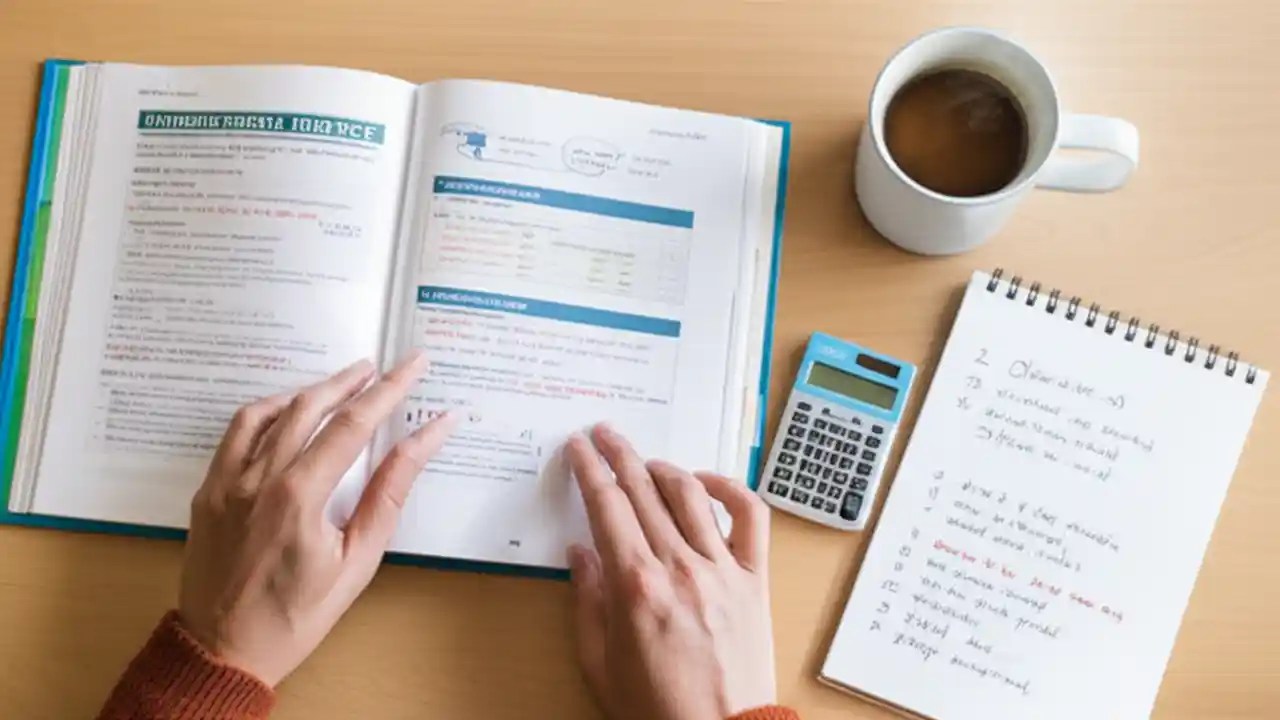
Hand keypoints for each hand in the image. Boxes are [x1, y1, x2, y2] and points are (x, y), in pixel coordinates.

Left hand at [178, 352, 455, 685]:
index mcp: (300, 496)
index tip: (413, 365)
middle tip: (382, 367)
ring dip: (310, 390)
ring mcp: (227, 481)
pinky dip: (267, 411)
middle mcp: (258, 478)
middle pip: (311, 406)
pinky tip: (288, 409)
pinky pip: (236, 432)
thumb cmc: (297, 615)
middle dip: (352, 381)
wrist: (224, 650)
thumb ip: (390, 492)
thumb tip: (425, 440)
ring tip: (341, 382)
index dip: (389, 389)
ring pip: (270, 411)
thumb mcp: (358, 559)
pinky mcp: (208, 490)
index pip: (353, 424)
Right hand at [567, 424, 775, 719]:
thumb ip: (587, 602)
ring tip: (645, 460)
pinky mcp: (754, 580)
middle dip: (618, 454)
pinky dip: (729, 488)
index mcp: (635, 586)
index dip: (588, 469)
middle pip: (643, 490)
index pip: (606, 506)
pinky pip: (749, 517)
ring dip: (663, 466)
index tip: (577, 447)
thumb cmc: (655, 710)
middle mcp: (679, 567)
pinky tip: (706, 482)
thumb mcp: (599, 663)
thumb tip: (580, 552)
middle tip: (603, 434)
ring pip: (690, 494)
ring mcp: (722, 569)